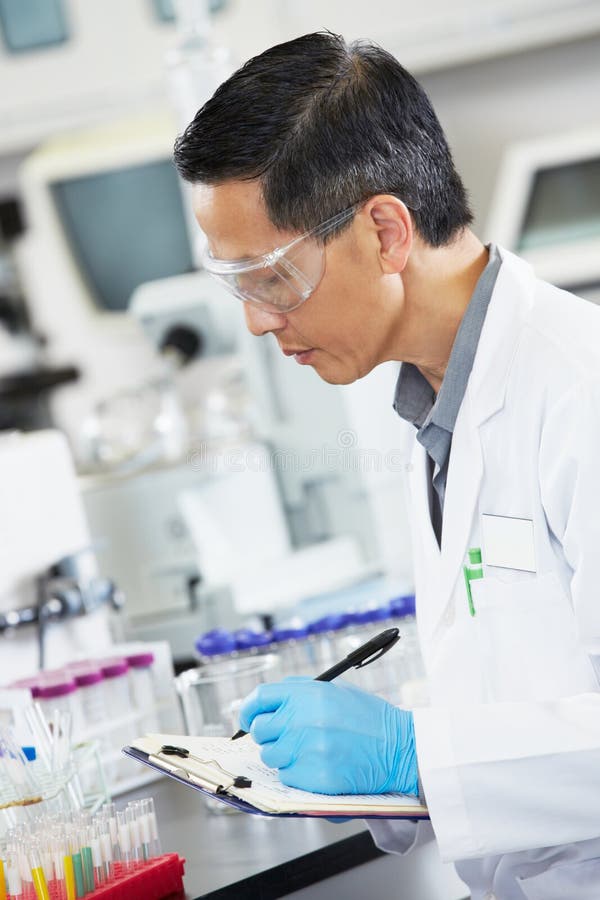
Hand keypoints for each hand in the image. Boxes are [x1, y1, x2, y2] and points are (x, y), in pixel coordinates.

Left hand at [239, 678, 417, 795]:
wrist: (400, 748)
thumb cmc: (368, 718)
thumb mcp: (334, 690)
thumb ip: (299, 691)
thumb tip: (265, 702)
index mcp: (306, 694)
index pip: (260, 698)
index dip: (248, 709)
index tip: (247, 718)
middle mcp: (302, 720)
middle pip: (260, 730)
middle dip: (269, 734)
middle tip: (288, 737)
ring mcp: (306, 750)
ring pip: (270, 756)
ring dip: (283, 756)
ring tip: (310, 751)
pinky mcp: (313, 778)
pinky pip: (287, 778)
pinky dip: (298, 775)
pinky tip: (320, 766)